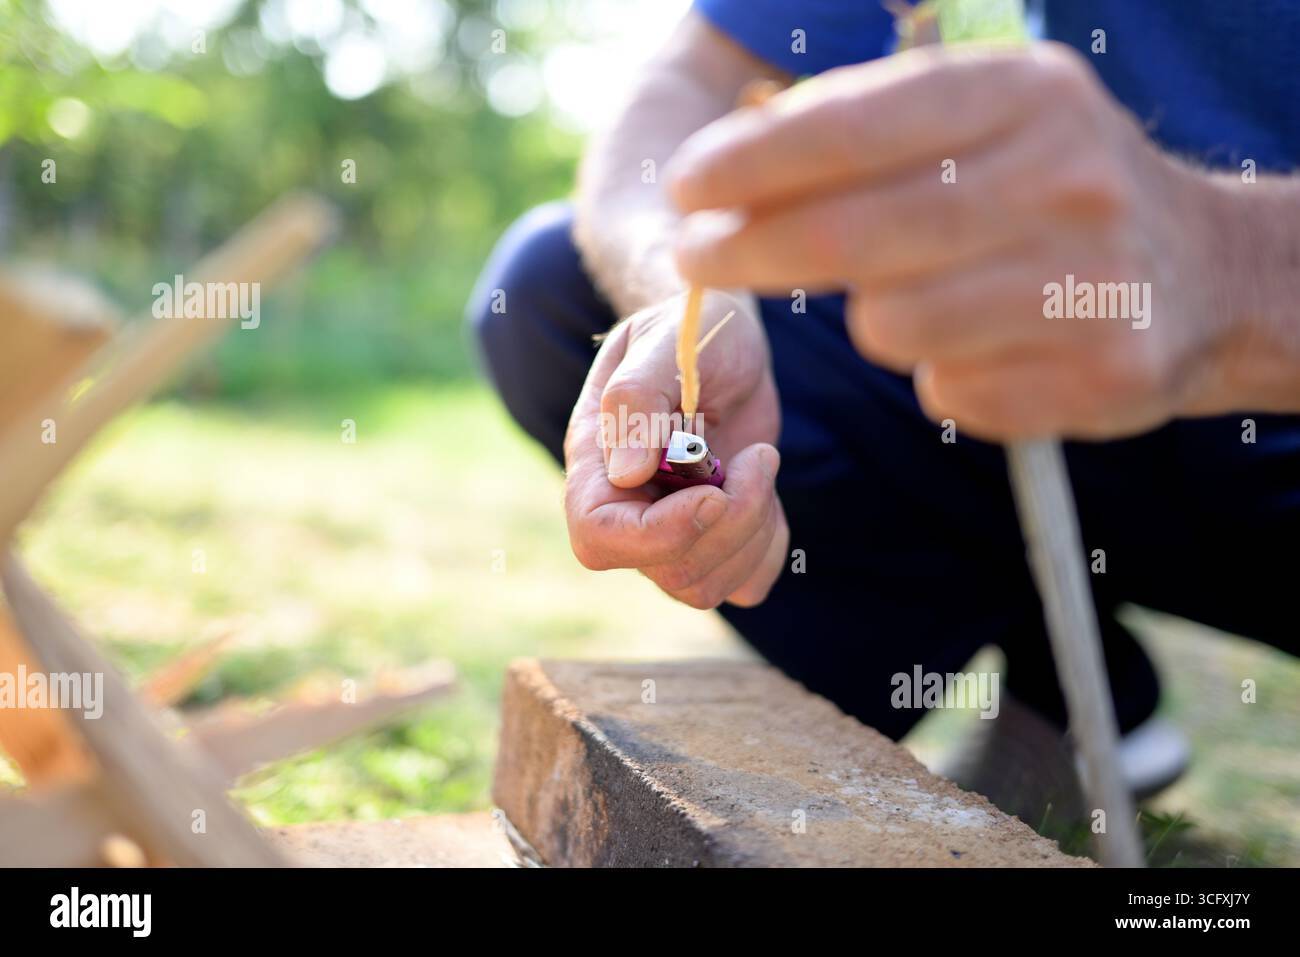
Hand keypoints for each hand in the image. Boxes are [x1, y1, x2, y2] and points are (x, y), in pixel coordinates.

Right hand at [563, 290, 786, 608]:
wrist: (725, 342)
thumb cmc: (689, 333)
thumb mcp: (666, 344)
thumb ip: (638, 400)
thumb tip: (626, 474)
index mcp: (597, 464)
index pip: (600, 537)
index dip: (660, 534)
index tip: (713, 494)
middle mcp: (626, 510)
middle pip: (670, 570)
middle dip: (731, 521)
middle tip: (759, 455)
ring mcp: (669, 533)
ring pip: (705, 585)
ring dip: (754, 530)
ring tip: (761, 461)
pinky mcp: (715, 542)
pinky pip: (743, 585)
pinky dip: (768, 547)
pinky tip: (765, 492)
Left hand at [667, 42, 1232, 439]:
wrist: (1206, 274)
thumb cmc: (1055, 188)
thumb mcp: (987, 119)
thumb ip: (876, 129)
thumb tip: (736, 165)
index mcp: (1027, 95)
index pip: (856, 129)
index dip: (752, 165)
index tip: (684, 190)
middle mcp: (1066, 179)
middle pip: (855, 235)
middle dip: (750, 251)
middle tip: (696, 259)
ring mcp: (1089, 283)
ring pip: (892, 324)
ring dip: (875, 318)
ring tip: (913, 297)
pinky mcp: (1097, 372)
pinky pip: (950, 390)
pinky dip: (942, 373)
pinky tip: (987, 344)